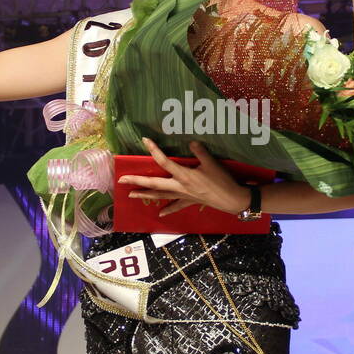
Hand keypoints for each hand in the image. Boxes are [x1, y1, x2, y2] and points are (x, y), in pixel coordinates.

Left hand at [117, 138, 250, 216]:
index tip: (144, 141)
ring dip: (145, 195)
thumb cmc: (222, 181)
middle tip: (121, 180)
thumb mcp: (212, 163)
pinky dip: (168, 209)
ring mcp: (183, 196)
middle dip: (137, 182)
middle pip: (154, 184)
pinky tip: (160, 212)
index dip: (154, 150)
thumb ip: (200, 151)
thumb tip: (190, 142)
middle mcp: (179, 186)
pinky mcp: (189, 201)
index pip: (164, 161)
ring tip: (131, 194)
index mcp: (184, 175)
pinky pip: (176, 206)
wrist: (232, 199)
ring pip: (160, 195)